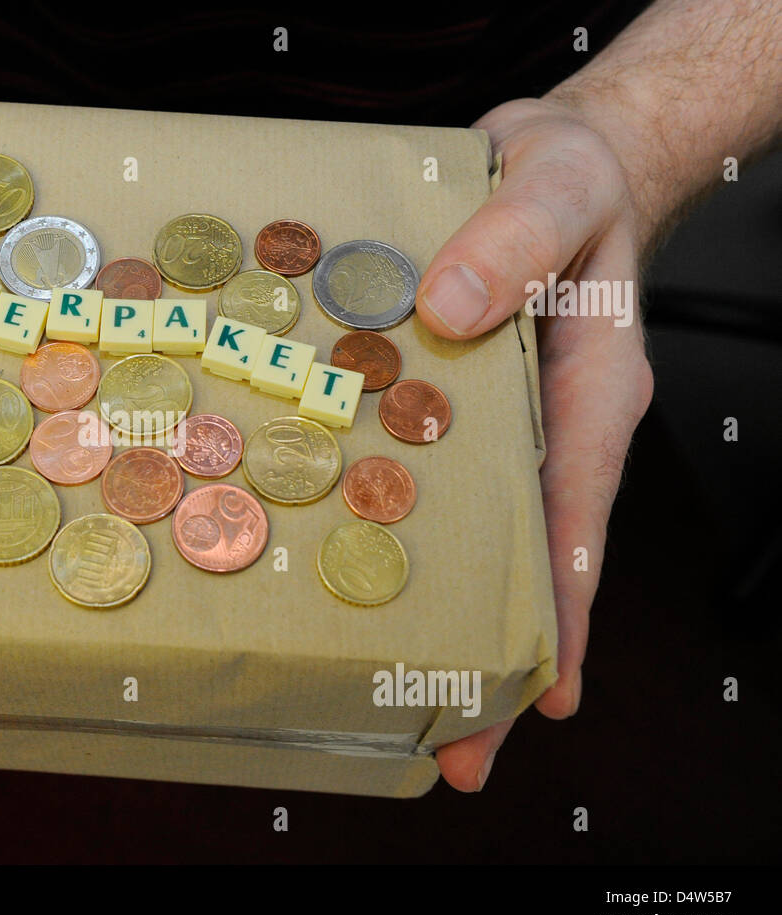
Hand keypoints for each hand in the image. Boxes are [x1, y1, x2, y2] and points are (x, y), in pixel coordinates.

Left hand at [413, 97, 654, 789]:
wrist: (545, 149)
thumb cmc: (572, 171)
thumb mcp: (557, 183)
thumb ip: (516, 239)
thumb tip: (450, 307)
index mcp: (588, 392)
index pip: (576, 518)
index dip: (559, 608)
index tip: (542, 692)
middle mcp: (540, 424)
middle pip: (521, 556)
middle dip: (494, 652)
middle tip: (458, 748)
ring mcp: (488, 420)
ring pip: (466, 531)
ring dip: (433, 608)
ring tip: (394, 700)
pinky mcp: (437, 399)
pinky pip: (416, 474)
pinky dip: (388, 525)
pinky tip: (342, 571)